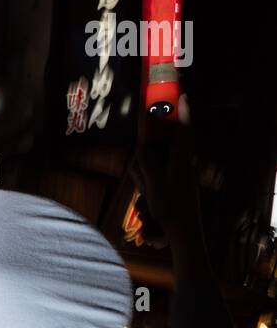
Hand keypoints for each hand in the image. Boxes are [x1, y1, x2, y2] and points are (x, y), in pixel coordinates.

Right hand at [130, 100, 199, 241]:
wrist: (185, 231)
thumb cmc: (170, 207)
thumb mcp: (153, 184)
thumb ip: (146, 163)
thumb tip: (141, 148)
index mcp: (181, 159)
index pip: (183, 130)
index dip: (183, 112)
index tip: (182, 96)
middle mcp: (186, 163)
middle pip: (174, 143)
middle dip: (161, 140)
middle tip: (149, 136)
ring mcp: (184, 174)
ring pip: (168, 160)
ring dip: (153, 163)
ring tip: (142, 177)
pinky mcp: (181, 184)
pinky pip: (167, 172)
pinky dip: (155, 174)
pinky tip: (145, 187)